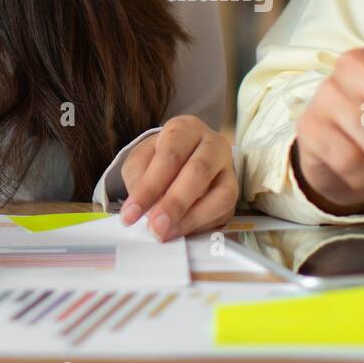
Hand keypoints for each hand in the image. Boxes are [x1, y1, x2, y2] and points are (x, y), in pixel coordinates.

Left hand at [119, 115, 238, 240]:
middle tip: (155, 227)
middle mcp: (214, 144)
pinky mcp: (234, 193)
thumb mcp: (140, 161)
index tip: (130, 214)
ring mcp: (229, 170)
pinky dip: (201, 226)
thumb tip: (149, 210)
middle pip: (199, 171)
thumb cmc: (159, 158)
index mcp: (187, 129)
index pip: (170, 155)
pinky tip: (180, 232)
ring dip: (191, 218)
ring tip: (166, 233)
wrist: (182, 158)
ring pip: (222, 195)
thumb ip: (139, 180)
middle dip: (175, 203)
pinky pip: (224, 213)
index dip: (150, 187)